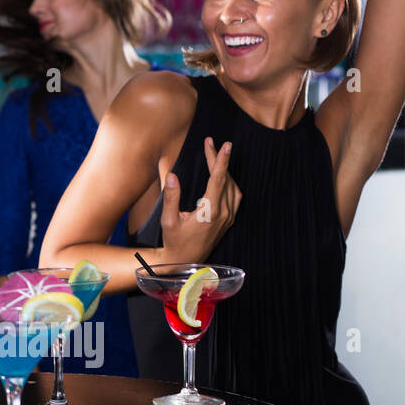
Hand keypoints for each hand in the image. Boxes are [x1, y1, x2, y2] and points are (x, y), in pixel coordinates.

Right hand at [159, 137, 241, 264]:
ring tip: (212, 157)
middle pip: (225, 179)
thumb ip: (172, 197)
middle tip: (210, 143)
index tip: (225, 145)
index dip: (220, 160)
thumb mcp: (168, 220)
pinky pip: (235, 196)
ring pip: (232, 187)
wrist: (186, 261)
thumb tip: (171, 175)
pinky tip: (221, 177)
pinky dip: (229, 182)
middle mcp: (223, 213)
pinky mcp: (229, 220)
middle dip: (218, 160)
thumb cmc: (175, 241)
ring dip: (224, 171)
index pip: (218, 180)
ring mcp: (228, 217)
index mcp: (210, 211)